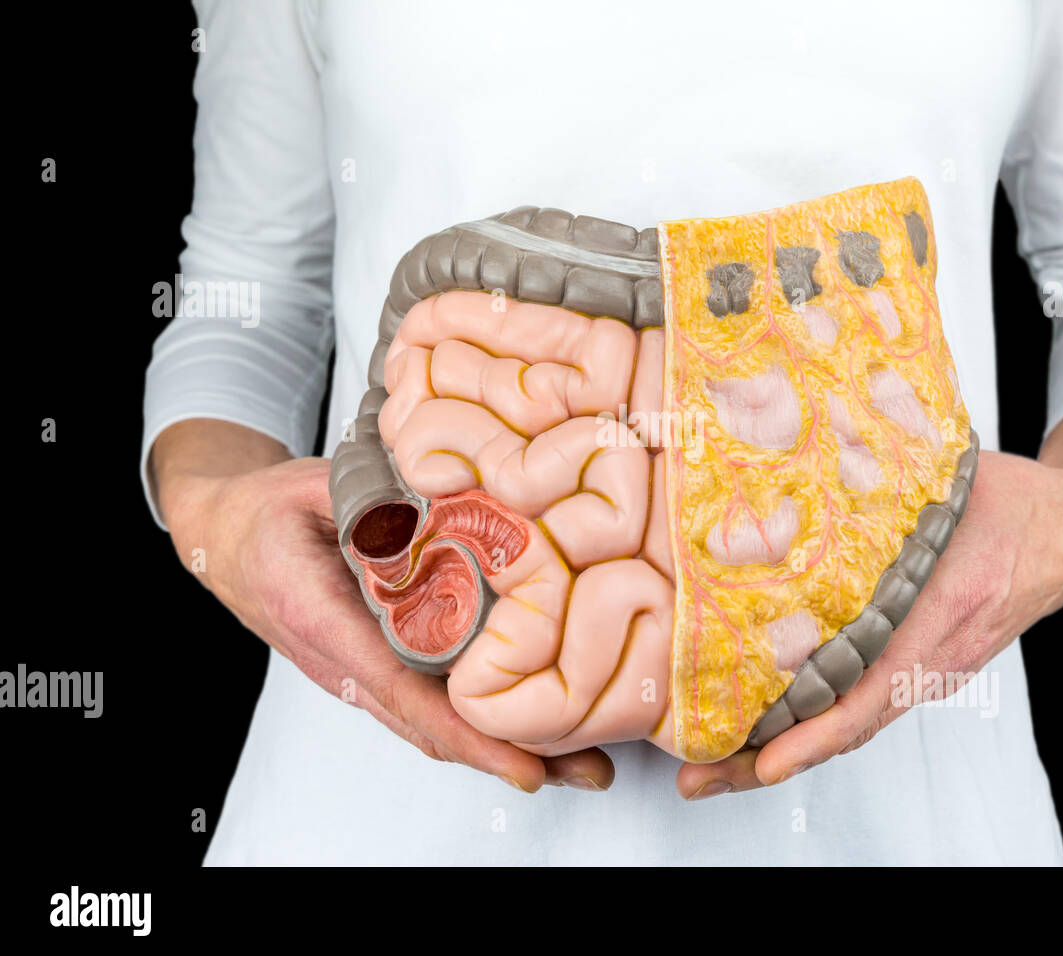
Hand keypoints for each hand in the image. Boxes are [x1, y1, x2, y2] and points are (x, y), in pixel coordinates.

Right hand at [155, 421, 613, 792]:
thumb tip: (453, 503)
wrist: (228, 540)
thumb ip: (376, 502)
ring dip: (507, 745)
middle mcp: (344, 666)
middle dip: (511, 754)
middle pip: (433, 728)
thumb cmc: (270, 515)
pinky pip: (432, 706)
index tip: (526, 765)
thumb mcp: (314, 491)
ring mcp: (362, 677)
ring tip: (585, 761)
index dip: (469, 733)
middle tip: (591, 770)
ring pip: (436, 726)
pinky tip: (537, 725)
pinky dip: (485, 723)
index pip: (404, 690)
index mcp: (324, 622)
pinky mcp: (377, 671)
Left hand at [677, 398, 1062, 798]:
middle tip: (700, 777)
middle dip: (772, 758)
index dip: (814, 733)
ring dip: (788, 747)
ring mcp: (937, 671)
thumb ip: (884, 478)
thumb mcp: (951, 481)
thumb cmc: (1017, 504)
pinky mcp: (930, 669)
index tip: (762, 759)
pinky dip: (817, 726)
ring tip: (715, 765)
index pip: (873, 690)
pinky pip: (869, 707)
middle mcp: (940, 657)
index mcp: (945, 611)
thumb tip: (800, 455)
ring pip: (856, 724)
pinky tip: (768, 726)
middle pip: (851, 726)